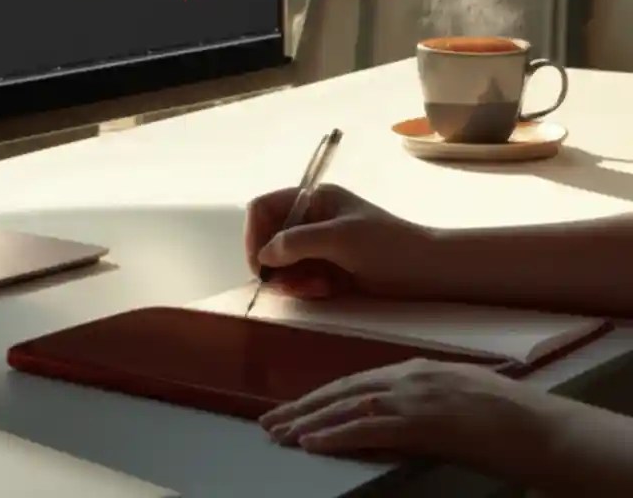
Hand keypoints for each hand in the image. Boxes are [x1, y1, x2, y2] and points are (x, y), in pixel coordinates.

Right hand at [243, 184, 433, 298]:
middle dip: (276, 264)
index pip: (264, 209)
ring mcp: (321, 245)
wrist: (431, 272)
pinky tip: (326, 291)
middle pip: (270, 239)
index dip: (255, 235)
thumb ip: (296, 242)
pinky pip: (301, 278)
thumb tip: (265, 255)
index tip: (261, 265)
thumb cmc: (389, 247)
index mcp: (314, 199)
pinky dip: (306, 287)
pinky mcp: (330, 269)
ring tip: (317, 289)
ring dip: (292, 279)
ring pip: (283, 263)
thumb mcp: (340, 238)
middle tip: (289, 285)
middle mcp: (313, 219)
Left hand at [259, 359, 552, 473]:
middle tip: (269, 421)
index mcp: (417, 370)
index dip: (320, 396)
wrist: (542, 426)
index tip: (293, 407)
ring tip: (278, 433)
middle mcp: (409, 377)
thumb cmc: (509, 418)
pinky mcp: (423, 423)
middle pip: (341, 391)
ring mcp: (415, 398)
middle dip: (302, 407)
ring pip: (347, 407)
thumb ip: (422, 398)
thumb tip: (392, 412)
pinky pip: (369, 428)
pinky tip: (311, 442)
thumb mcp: (456, 396)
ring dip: (308, 422)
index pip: (355, 381)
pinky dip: (335, 435)